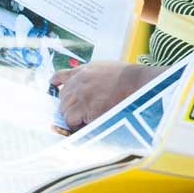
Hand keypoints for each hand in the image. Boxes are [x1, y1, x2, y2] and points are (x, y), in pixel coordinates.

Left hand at [50, 62, 166, 129]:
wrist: (139, 83)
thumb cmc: (130, 79)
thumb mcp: (109, 68)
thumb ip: (95, 74)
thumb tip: (89, 87)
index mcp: (84, 70)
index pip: (61, 76)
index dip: (60, 85)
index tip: (55, 86)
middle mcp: (78, 81)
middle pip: (62, 97)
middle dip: (70, 106)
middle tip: (85, 112)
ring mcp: (80, 94)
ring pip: (65, 111)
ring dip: (75, 116)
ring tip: (91, 117)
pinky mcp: (84, 107)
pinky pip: (71, 120)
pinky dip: (78, 124)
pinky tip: (91, 122)